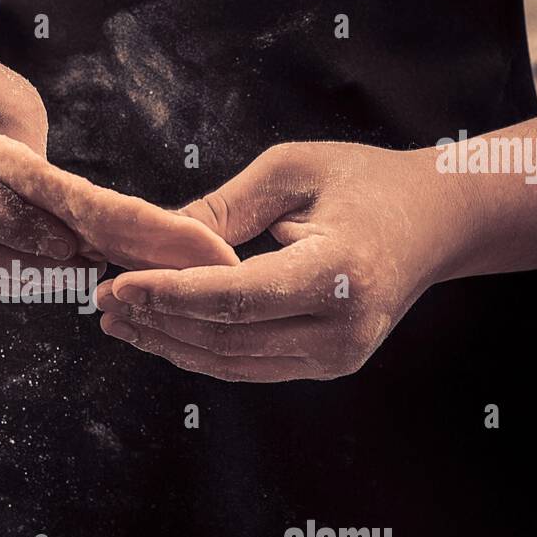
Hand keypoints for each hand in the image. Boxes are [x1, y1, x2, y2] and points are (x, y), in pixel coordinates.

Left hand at [95, 141, 457, 381]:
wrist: (438, 221)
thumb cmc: (366, 181)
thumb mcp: (294, 170)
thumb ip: (223, 207)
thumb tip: (152, 239)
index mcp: (340, 273)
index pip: (236, 297)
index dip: (170, 296)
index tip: (115, 286)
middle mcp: (342, 328)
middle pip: (226, 337)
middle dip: (156, 320)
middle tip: (99, 300)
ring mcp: (337, 357)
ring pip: (231, 361)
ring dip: (168, 341)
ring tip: (116, 319)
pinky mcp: (327, 366)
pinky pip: (248, 365)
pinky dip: (199, 350)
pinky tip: (160, 331)